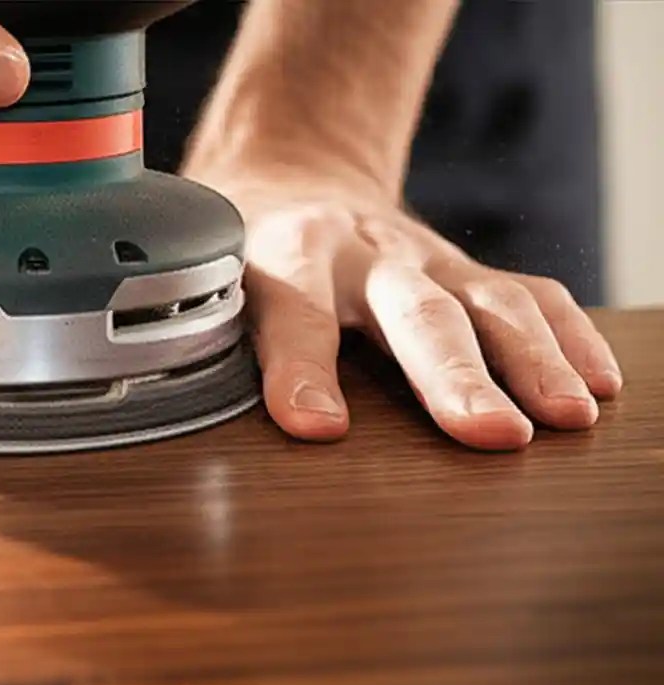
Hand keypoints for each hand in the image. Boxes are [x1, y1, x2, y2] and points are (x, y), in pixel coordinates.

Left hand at [194, 167, 622, 450]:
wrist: (290, 175)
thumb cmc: (241, 246)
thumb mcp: (202, 279)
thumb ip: (196, 336)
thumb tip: (165, 418)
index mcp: (281, 257)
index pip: (291, 312)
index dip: (301, 370)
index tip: (317, 427)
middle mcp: (361, 253)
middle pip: (412, 310)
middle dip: (452, 373)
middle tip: (486, 434)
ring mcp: (422, 258)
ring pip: (488, 300)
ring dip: (531, 359)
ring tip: (565, 417)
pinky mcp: (461, 269)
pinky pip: (529, 292)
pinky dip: (567, 335)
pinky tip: (595, 383)